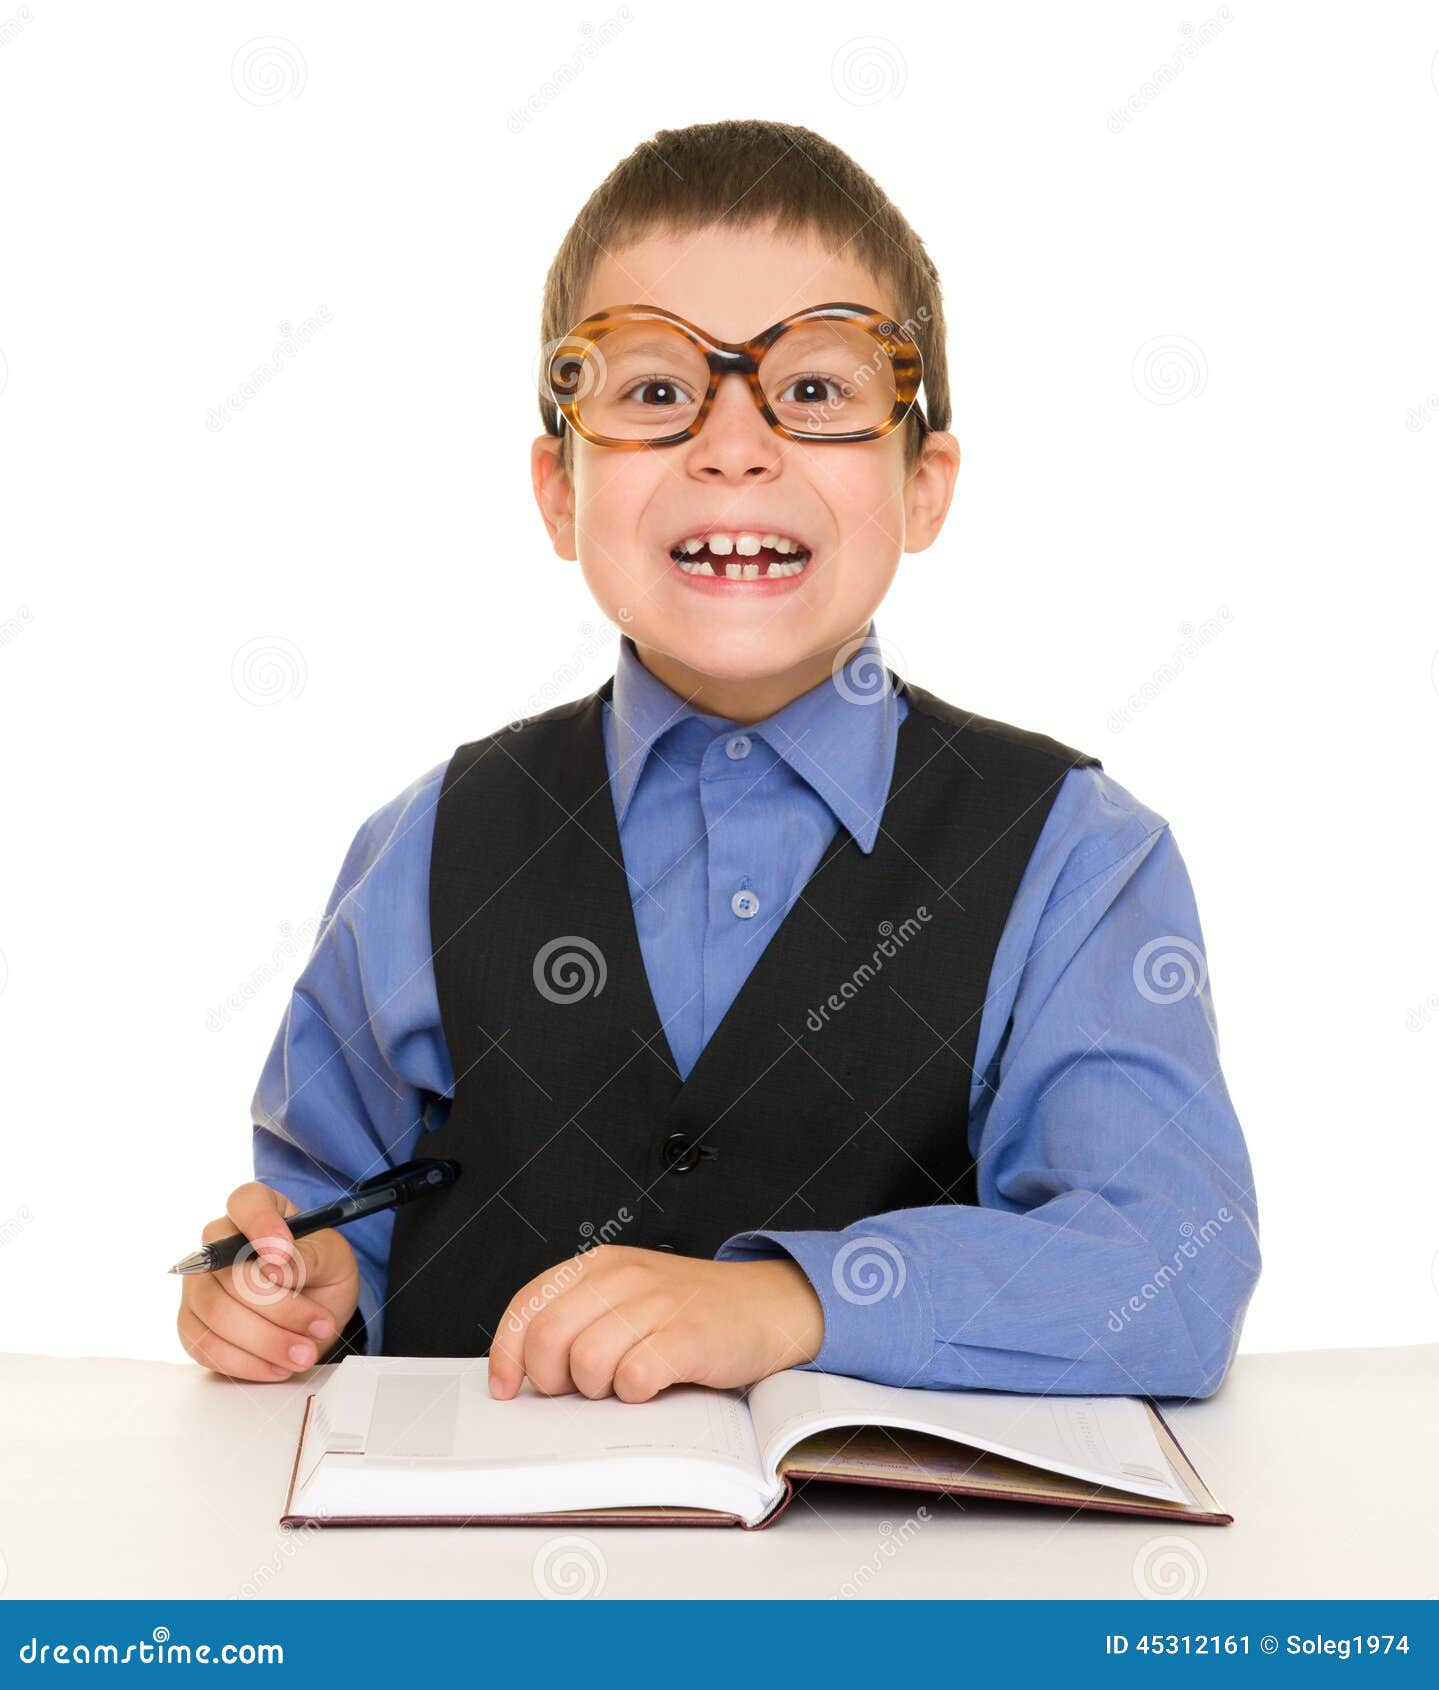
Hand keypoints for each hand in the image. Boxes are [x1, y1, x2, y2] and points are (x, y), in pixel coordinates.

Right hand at [176, 1182, 360, 1381]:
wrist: (314, 1311)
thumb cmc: (321, 1272)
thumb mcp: (333, 1259)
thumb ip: (310, 1257)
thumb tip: (274, 1268)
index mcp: (257, 1209)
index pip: (245, 1202)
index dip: (260, 1224)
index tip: (284, 1252)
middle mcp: (217, 1243)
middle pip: (229, 1271)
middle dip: (279, 1307)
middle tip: (320, 1326)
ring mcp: (198, 1285)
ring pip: (215, 1313)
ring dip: (265, 1340)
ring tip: (305, 1353)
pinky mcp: (192, 1325)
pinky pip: (206, 1346)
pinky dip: (246, 1362)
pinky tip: (279, 1366)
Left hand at [487, 1245, 824, 1402]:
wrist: (767, 1304)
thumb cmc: (692, 1310)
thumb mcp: (627, 1295)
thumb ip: (580, 1317)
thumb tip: (524, 1370)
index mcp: (599, 1265)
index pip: (528, 1304)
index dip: (507, 1353)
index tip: (508, 1386)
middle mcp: (622, 1275)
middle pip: (548, 1338)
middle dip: (552, 1380)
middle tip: (577, 1390)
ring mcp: (656, 1302)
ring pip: (586, 1362)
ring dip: (598, 1389)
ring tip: (623, 1382)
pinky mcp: (687, 1335)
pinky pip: (634, 1377)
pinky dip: (636, 1393)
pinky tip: (653, 1384)